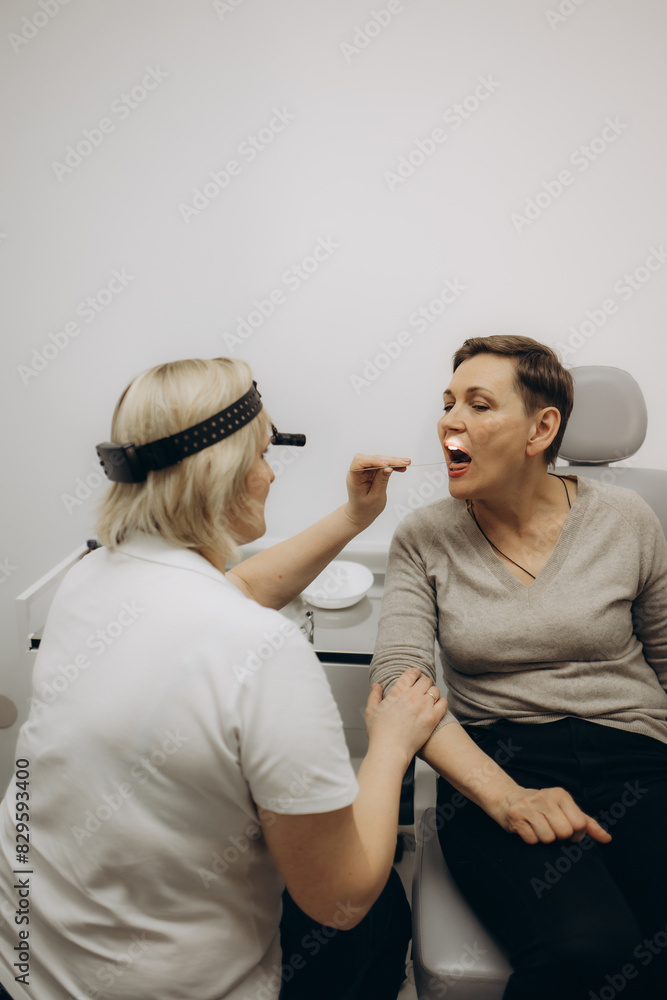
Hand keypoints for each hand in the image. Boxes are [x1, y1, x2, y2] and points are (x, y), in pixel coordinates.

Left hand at [343, 453, 410, 528]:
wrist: (361, 514)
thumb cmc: (365, 508)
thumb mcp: (375, 497)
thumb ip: (381, 481)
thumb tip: (388, 468)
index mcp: (354, 477)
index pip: (360, 462)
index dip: (374, 460)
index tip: (387, 464)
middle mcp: (358, 471)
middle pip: (372, 459)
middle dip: (389, 460)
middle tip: (404, 462)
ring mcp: (365, 471)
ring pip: (379, 460)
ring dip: (393, 462)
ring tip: (406, 464)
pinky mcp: (371, 472)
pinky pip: (382, 466)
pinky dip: (392, 466)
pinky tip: (401, 467)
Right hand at [364, 668, 446, 763]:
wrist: (390, 751)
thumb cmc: (380, 734)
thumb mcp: (371, 711)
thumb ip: (374, 696)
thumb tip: (376, 686)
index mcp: (398, 692)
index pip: (411, 674)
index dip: (415, 672)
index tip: (417, 674)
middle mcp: (412, 696)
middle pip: (425, 680)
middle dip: (424, 682)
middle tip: (423, 687)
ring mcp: (424, 706)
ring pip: (435, 690)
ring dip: (433, 692)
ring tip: (430, 697)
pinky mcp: (433, 718)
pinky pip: (443, 703)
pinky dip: (441, 702)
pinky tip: (437, 706)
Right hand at [490, 785, 611, 845]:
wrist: (507, 798)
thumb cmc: (541, 806)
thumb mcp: (564, 808)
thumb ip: (587, 823)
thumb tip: (607, 839)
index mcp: (561, 795)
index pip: (580, 824)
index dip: (576, 834)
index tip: (567, 829)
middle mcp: (546, 797)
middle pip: (565, 832)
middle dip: (559, 836)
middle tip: (550, 827)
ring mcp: (529, 806)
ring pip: (548, 838)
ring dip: (543, 838)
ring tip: (537, 827)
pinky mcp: (516, 817)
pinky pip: (532, 840)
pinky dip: (530, 839)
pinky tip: (526, 828)